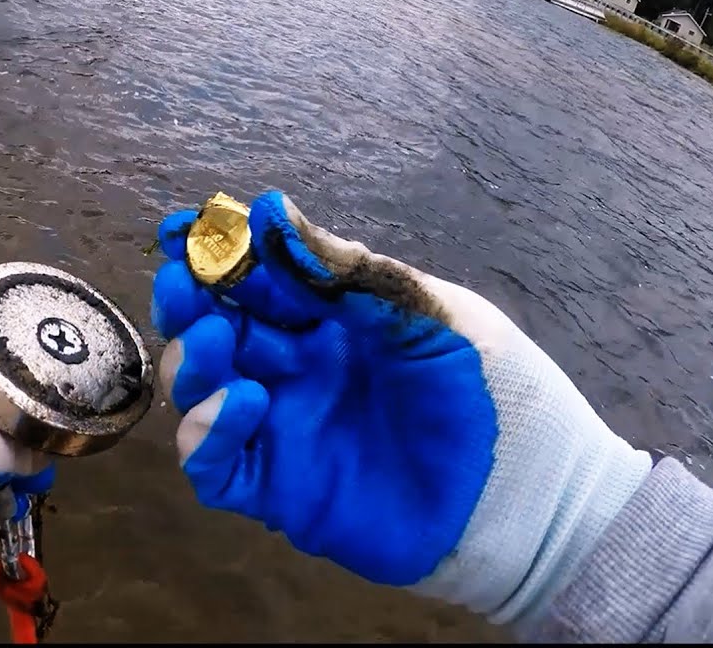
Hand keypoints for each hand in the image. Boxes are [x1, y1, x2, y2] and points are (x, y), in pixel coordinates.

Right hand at [151, 191, 650, 625]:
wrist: (529, 500)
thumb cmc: (494, 393)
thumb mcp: (431, 318)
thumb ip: (352, 274)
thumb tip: (271, 212)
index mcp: (331, 317)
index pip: (255, 276)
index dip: (214, 249)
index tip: (183, 228)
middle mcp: (295, 367)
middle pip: (211, 327)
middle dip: (188, 301)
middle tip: (185, 285)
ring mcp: (281, 428)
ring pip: (199, 389)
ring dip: (193, 361)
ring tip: (220, 344)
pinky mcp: (276, 490)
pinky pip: (212, 465)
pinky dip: (206, 433)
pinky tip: (244, 405)